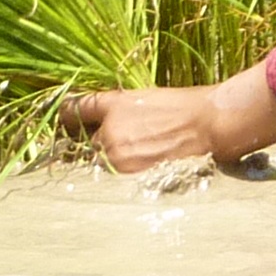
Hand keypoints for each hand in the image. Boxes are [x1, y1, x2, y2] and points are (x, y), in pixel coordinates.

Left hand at [61, 85, 216, 172]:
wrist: (210, 124)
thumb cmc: (187, 107)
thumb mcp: (149, 98)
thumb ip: (122, 111)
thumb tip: (107, 124)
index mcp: (115, 104)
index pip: (77, 109)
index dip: (67, 114)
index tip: (64, 118)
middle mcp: (109, 129)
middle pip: (91, 143)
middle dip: (105, 145)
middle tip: (132, 144)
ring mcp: (117, 155)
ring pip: (103, 163)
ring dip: (116, 162)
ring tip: (144, 157)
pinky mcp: (127, 175)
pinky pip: (115, 177)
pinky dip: (125, 175)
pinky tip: (147, 167)